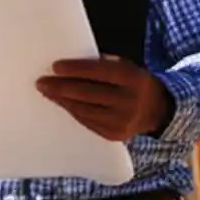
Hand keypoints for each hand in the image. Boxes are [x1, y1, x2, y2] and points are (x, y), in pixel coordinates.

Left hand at [36, 56, 170, 140]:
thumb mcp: (126, 66)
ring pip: (85, 110)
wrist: (157, 110)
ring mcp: (122, 122)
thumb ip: (103, 63)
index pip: (100, 72)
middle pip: (89, 94)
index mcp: (133, 78)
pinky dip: (73, 111)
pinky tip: (62, 103)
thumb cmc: (132, 81)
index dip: (76, 69)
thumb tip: (70, 63)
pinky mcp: (115, 135)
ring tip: (47, 92)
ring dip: (63, 101)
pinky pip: (88, 122)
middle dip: (62, 87)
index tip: (55, 67)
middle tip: (42, 82)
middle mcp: (129, 101)